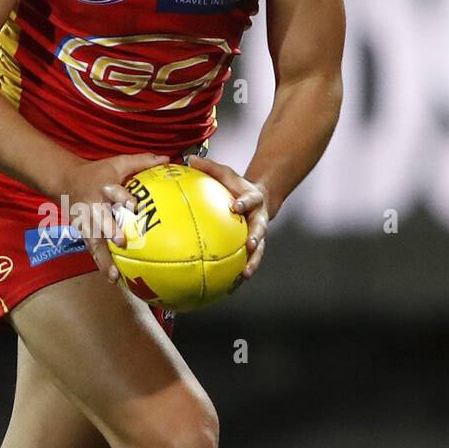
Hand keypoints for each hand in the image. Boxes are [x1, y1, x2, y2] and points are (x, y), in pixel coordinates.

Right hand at [61, 152, 171, 280]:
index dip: (122, 198)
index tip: (132, 204)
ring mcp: (86, 223)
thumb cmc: (98, 173)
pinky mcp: (84, 234)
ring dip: (103, 258)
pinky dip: (102, 264)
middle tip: (121, 242)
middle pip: (100, 220)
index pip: (112, 192)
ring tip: (113, 274)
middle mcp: (93, 206)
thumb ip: (141, 161)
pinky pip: (93, 250)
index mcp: (102, 187)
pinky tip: (113, 278)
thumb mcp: (117, 163)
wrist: (66, 182)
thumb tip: (167, 159)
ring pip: (94, 241)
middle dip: (109, 230)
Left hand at [186, 154, 268, 280]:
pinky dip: (239, 274)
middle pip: (260, 230)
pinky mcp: (253, 248)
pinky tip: (229, 288)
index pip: (250, 200)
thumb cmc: (236, 186)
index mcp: (252, 200)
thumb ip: (209, 167)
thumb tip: (188, 159)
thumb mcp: (225, 173)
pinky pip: (246, 261)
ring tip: (244, 276)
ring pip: (258, 251)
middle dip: (256, 239)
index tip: (236, 206)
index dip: (245, 203)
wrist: (259, 199)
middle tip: (250, 246)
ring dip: (253, 263)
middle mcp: (258, 220)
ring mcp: (258, 235)